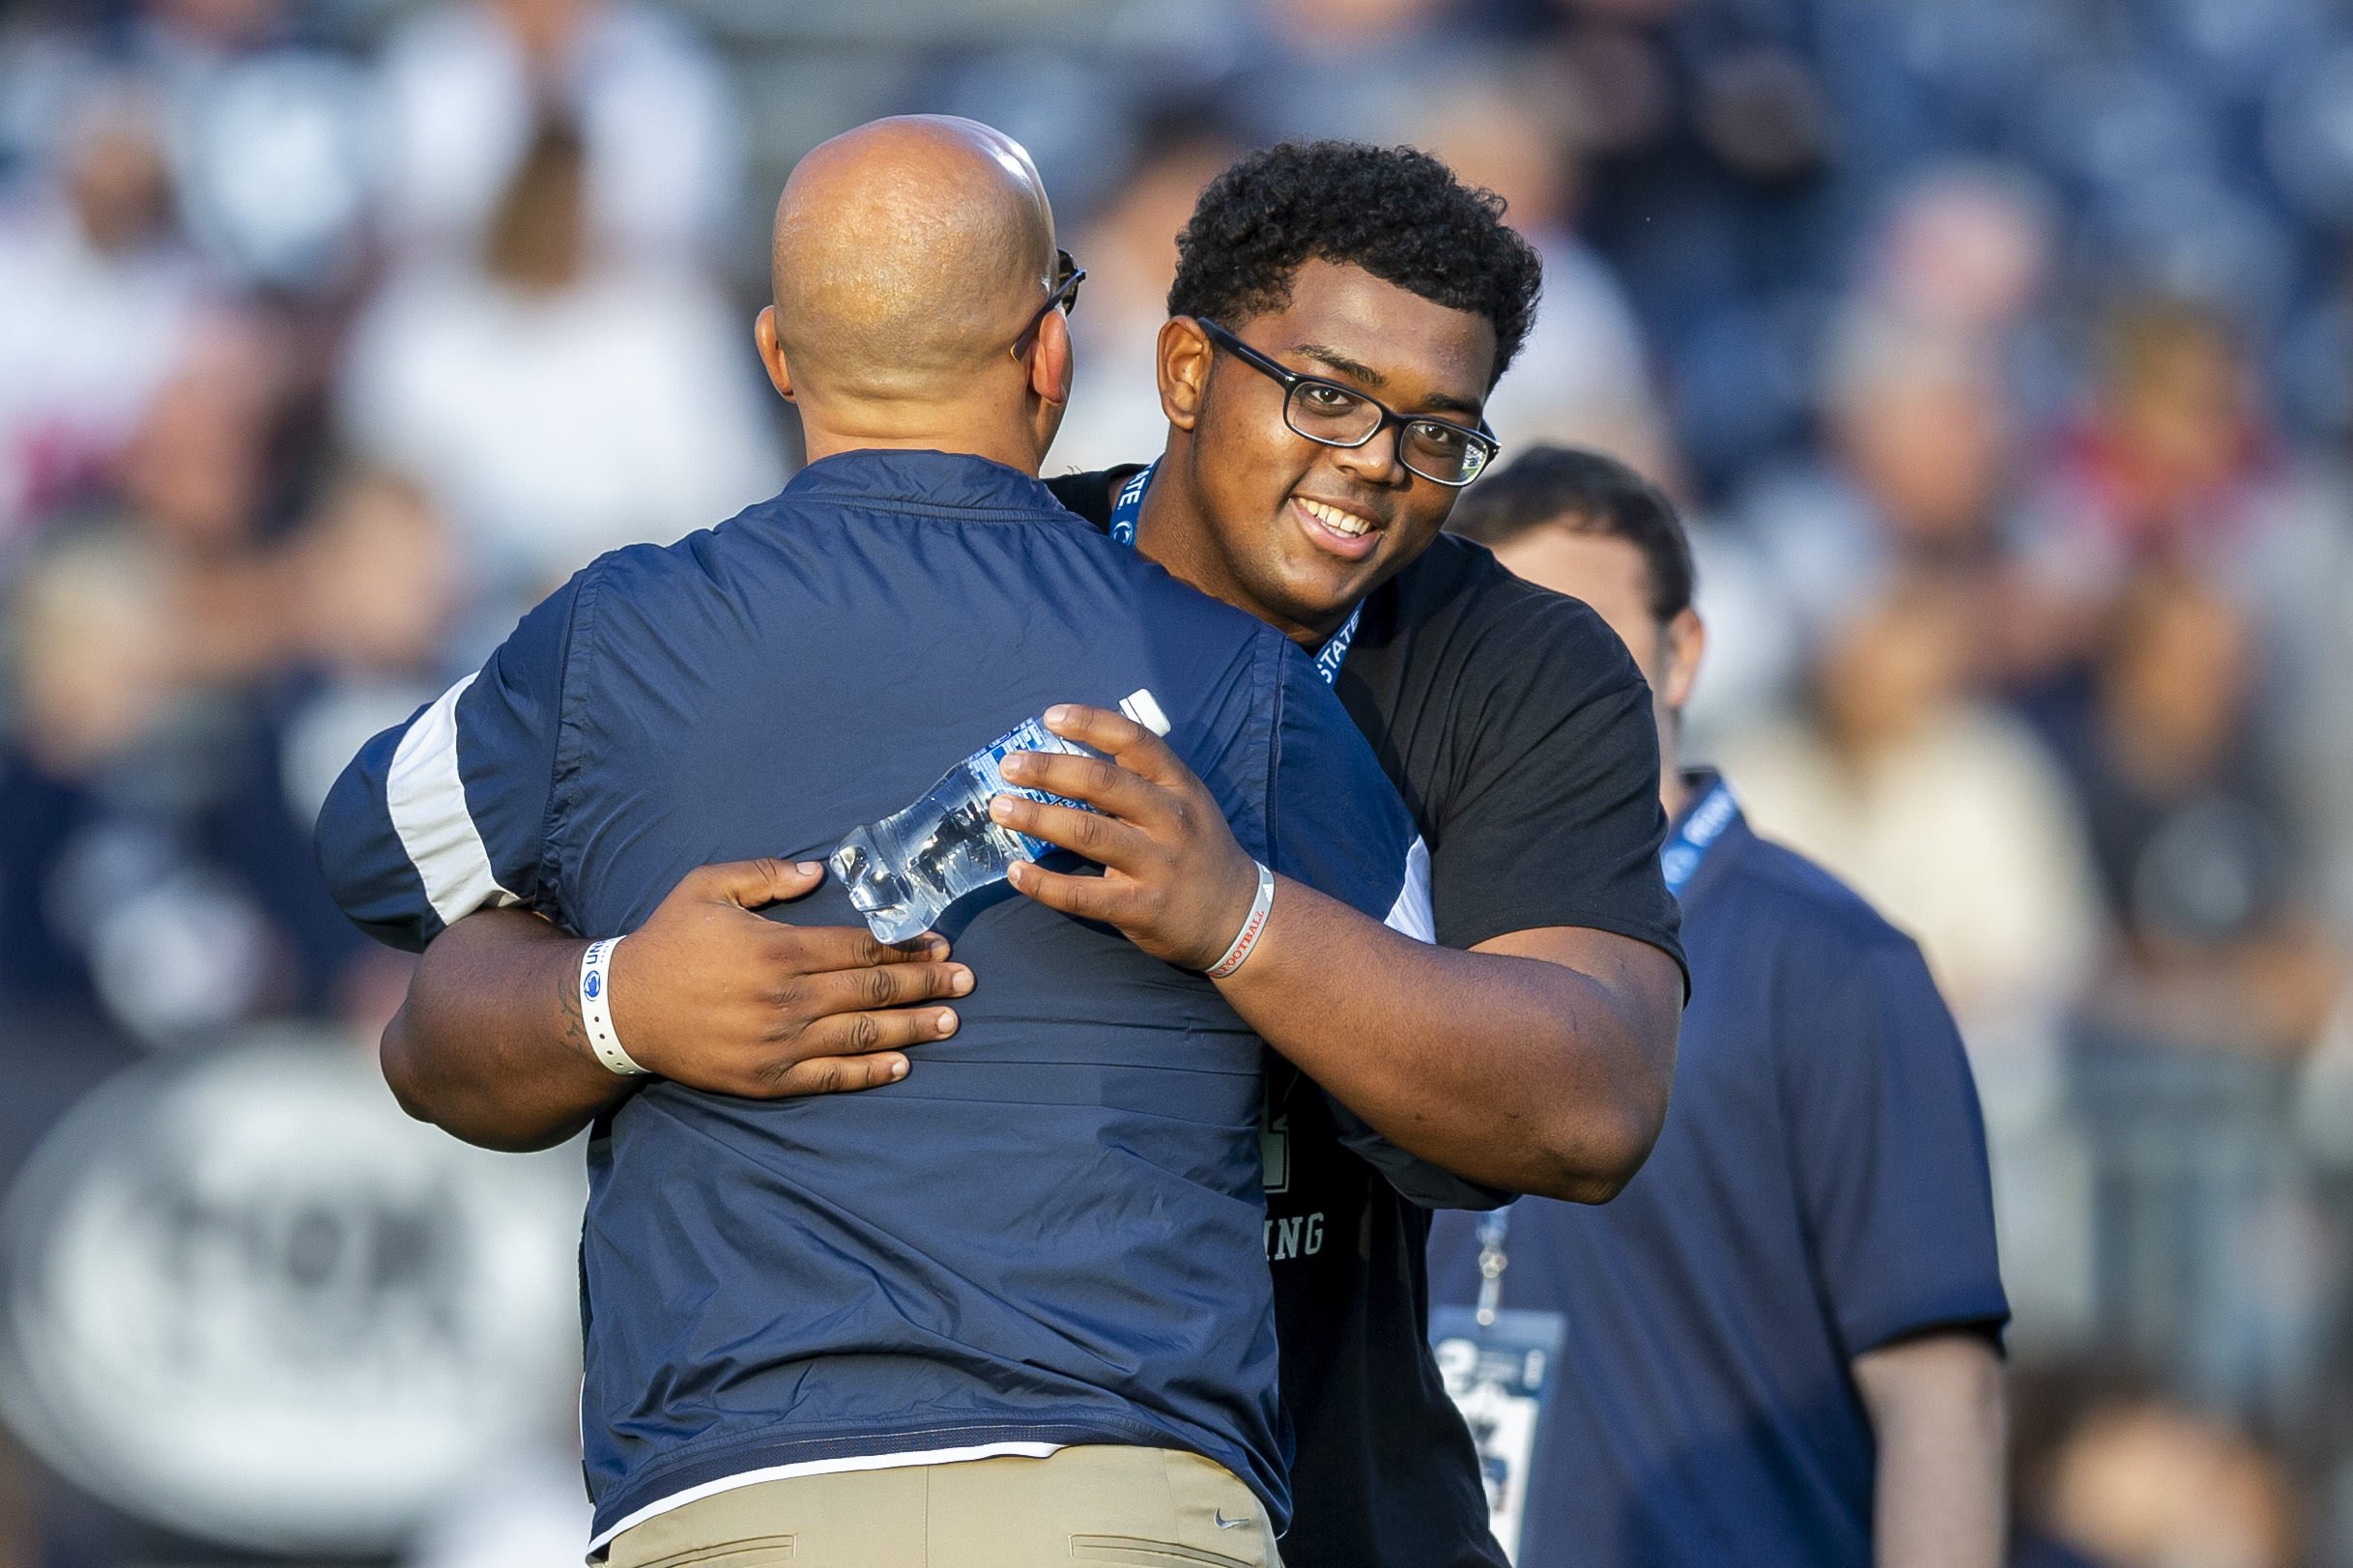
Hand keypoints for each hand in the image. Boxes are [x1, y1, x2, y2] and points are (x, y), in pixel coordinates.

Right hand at [604, 858, 971, 1096]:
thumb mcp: (709, 887)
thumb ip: (767, 874)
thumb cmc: (669, 941)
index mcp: (777, 949)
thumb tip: (822, 870)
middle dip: (926, 984)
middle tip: (966, 980)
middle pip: (872, 991)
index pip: (860, 948)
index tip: (940, 943)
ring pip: (861, 1035)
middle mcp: (785, 999)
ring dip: (912, 1028)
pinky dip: (869, 1072)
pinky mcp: (766, 1079)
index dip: (906, 947)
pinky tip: (901, 1065)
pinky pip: (830, 1077)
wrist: (622, 1009)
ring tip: (951, 1022)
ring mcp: (778, 1044)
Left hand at [989, 704, 1261, 970]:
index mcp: (1180, 785)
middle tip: (1009, 766)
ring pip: (1088, 833)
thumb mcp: (1186, 801)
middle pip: (1102, 784)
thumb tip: (1068, 754)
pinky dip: (1044, 883)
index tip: (1050, 718)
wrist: (1239, 916)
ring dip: (1037, 818)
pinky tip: (1016, 871)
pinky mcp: (1141, 907)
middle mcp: (1171, 819)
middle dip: (1049, 770)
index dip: (1091, 723)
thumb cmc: (1198, 850)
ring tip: (1001, 809)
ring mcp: (1157, 865)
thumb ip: (1140, 779)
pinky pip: (1083, 895)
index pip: (1134, 741)